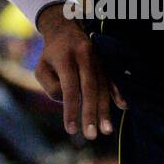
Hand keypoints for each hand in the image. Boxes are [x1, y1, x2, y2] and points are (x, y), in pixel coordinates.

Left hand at [34, 2, 123, 138]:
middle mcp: (84, 57)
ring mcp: (97, 59)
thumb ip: (51, 87)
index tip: (71, 130)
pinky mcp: (104, 61)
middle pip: (89, 89)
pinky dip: (117, 93)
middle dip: (91, 113)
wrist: (65, 28)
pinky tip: (123, 106)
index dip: (71, 110)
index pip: (69, 89)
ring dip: (105, 110)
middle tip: (91, 135)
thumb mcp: (41, 69)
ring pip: (102, 86)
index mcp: (65, 58)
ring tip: (106, 130)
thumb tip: (68, 102)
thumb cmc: (50, 55)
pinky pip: (111, 78)